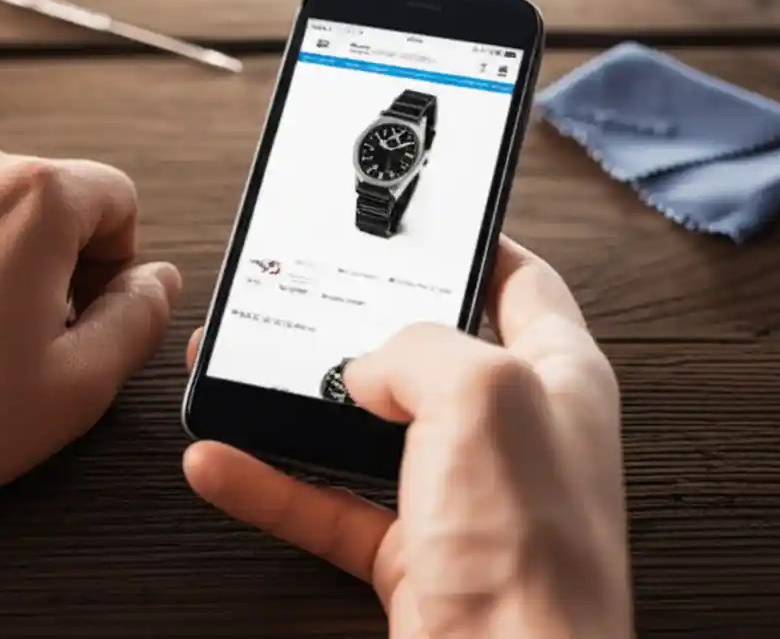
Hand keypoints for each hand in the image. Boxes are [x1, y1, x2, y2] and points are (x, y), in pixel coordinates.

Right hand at [181, 236, 630, 637]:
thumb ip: (418, 348)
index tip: (416, 225)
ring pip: (362, 430)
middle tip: (308, 296)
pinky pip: (327, 501)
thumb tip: (367, 368)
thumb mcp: (481, 397)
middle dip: (358, 326)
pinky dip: (272, 482)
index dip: (470, 244)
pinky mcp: (411, 551)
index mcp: (554, 377)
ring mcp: (458, 494)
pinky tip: (225, 462)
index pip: (519, 283)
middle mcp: (509, 432)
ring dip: (296, 405)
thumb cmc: (533, 555)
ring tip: (242, 372)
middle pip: (424, 355)